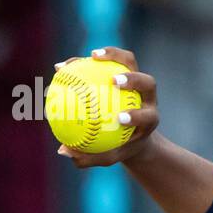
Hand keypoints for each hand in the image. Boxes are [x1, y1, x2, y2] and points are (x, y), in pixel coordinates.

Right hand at [53, 47, 160, 168]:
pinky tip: (63, 65)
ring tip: (91, 56)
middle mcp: (148, 98)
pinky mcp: (125, 69)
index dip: (137, 115)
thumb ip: (89, 157)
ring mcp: (138, 81)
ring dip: (113, 55)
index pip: (148, 116)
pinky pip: (108, 60)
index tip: (119, 119)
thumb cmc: (119, 147)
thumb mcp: (108, 157)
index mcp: (149, 120)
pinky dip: (88, 60)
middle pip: (148, 82)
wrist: (133, 133)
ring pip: (131, 61)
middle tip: (113, 80)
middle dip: (134, 79)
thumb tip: (64, 152)